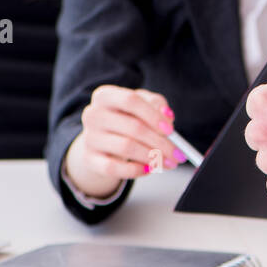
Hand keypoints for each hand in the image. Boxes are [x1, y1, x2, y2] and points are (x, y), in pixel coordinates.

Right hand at [64, 85, 184, 198]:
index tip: (171, 130)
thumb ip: (156, 105)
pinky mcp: (89, 159)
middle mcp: (93, 114)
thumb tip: (167, 117)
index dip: (153, 115)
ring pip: (126, 148)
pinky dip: (136, 170)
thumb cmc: (126, 117)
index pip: (131, 101)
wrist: (102, 138)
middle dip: (160, 142)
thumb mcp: (142, 104)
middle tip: (178, 153)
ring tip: (169, 162)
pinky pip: (114, 168)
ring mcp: (89, 138)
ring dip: (153, 157)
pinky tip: (150, 169)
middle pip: (132, 127)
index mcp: (105, 95)